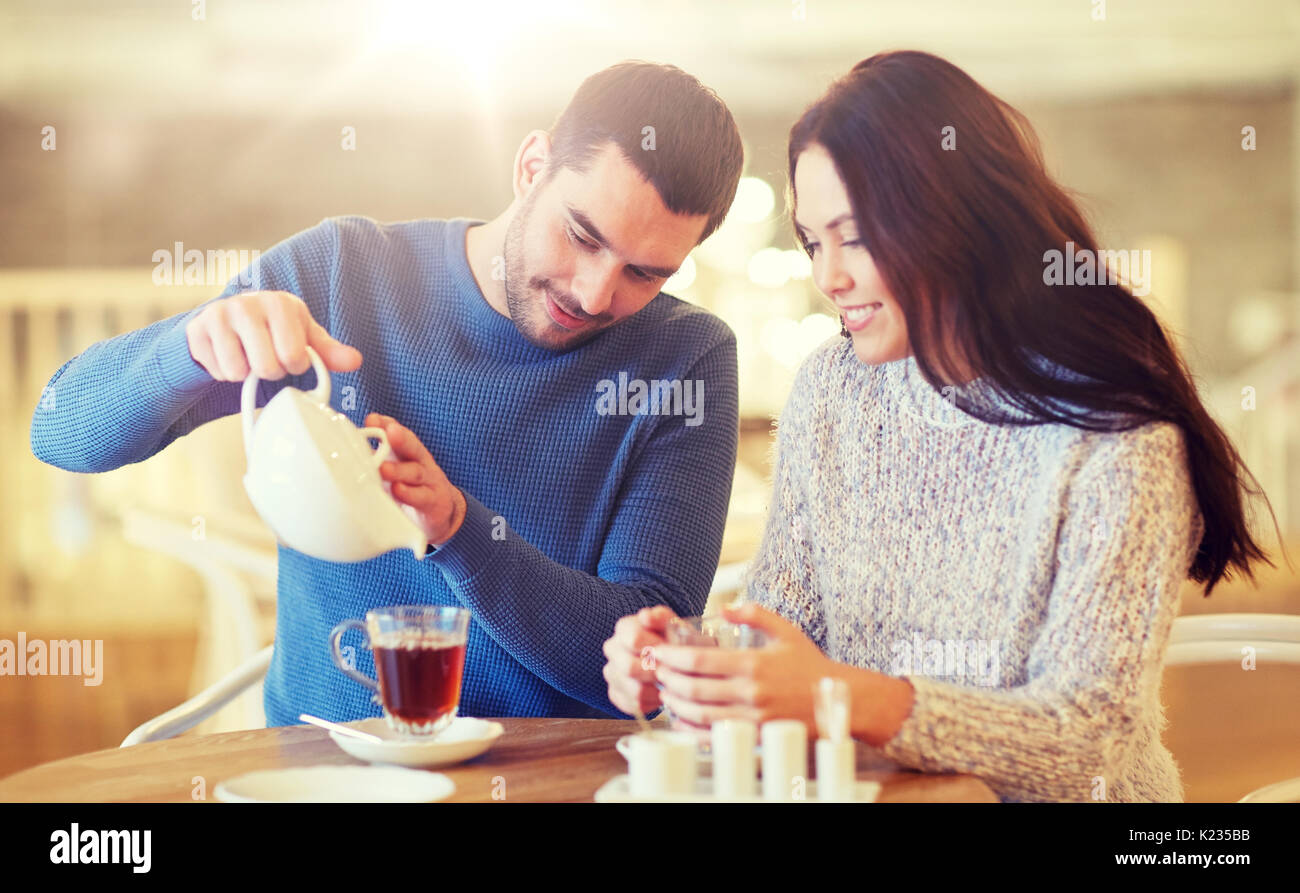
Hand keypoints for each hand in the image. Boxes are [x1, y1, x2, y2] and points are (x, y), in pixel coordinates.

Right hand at [185, 290, 361, 381]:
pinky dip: (224, 373)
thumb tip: (355, 360)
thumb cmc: (273, 329)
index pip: (294, 355)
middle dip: (270, 372)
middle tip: (268, 361)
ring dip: (245, 375)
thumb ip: (330, 351)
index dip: (294, 365)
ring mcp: (219, 315)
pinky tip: (228, 356)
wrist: (228, 320)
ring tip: (248, 358)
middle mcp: (247, 303)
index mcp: (280, 303)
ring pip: (238, 372)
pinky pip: (216, 372)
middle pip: (266, 367)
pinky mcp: (196, 331)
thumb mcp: (303, 336)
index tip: (290, 357)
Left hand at [366, 413, 466, 546]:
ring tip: (384, 469)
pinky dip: (410, 494)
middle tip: (389, 432)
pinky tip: (398, 490)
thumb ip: (377, 459)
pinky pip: (422, 497)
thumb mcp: (396, 470)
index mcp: (409, 453)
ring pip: (415, 473)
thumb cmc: (412, 487)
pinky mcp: (434, 502)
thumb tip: (347, 451)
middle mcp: (421, 463)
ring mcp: (429, 482)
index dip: (387, 425)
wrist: (441, 510)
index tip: (373, 419)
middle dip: (401, 439)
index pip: (399, 434)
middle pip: (413, 447)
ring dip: (399, 470)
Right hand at [601, 606, 676, 717]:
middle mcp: (612, 649)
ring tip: (670, 683)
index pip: (633, 639)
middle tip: (672, 672)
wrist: (673, 658)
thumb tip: (646, 616)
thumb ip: (661, 617)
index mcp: (624, 628)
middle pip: (628, 667)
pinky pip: (633, 705)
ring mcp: (612, 672)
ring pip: (633, 690)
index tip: (671, 650)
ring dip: (657, 689)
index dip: (655, 647)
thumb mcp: (673, 624)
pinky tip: (660, 693)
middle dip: (655, 672)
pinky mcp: (616, 693)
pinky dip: (651, 703)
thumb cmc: (674, 640)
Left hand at [651, 602, 839, 741]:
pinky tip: (681, 719)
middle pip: (693, 688)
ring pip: (700, 714)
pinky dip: (691, 730)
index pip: (699, 661)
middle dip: (667, 679)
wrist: (839, 700)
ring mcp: (752, 718)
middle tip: (655, 671)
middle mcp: (750, 692)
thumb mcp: (785, 631)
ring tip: (664, 692)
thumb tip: (723, 608)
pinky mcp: (756, 736)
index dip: (671, 658)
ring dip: (675, 703)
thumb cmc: (810, 665)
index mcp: (753, 663)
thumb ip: (754, 614)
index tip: (658, 652)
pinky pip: (715, 736)